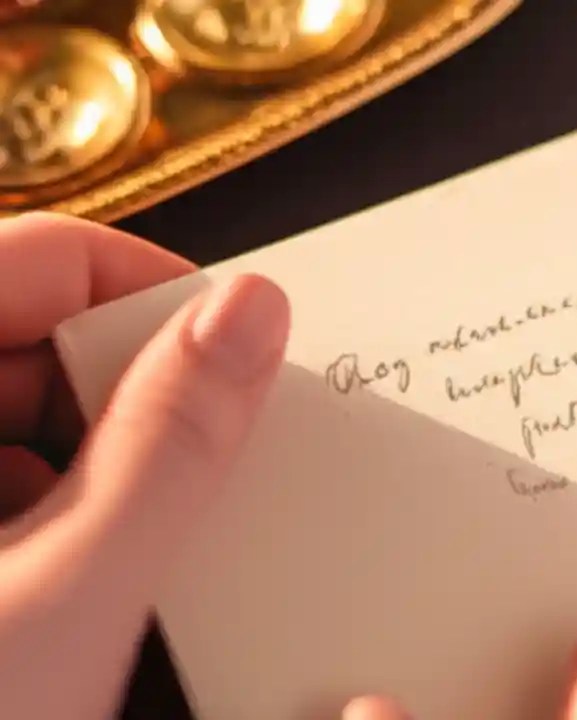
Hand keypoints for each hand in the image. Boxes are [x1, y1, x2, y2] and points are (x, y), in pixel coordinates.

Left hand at [0, 212, 289, 716]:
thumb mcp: (72, 592)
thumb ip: (173, 442)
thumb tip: (253, 317)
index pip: (42, 256)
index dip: (156, 292)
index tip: (243, 353)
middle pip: (18, 324)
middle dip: (125, 388)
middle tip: (192, 462)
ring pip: (3, 402)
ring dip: (85, 450)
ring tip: (114, 537)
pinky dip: (40, 494)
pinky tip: (61, 568)